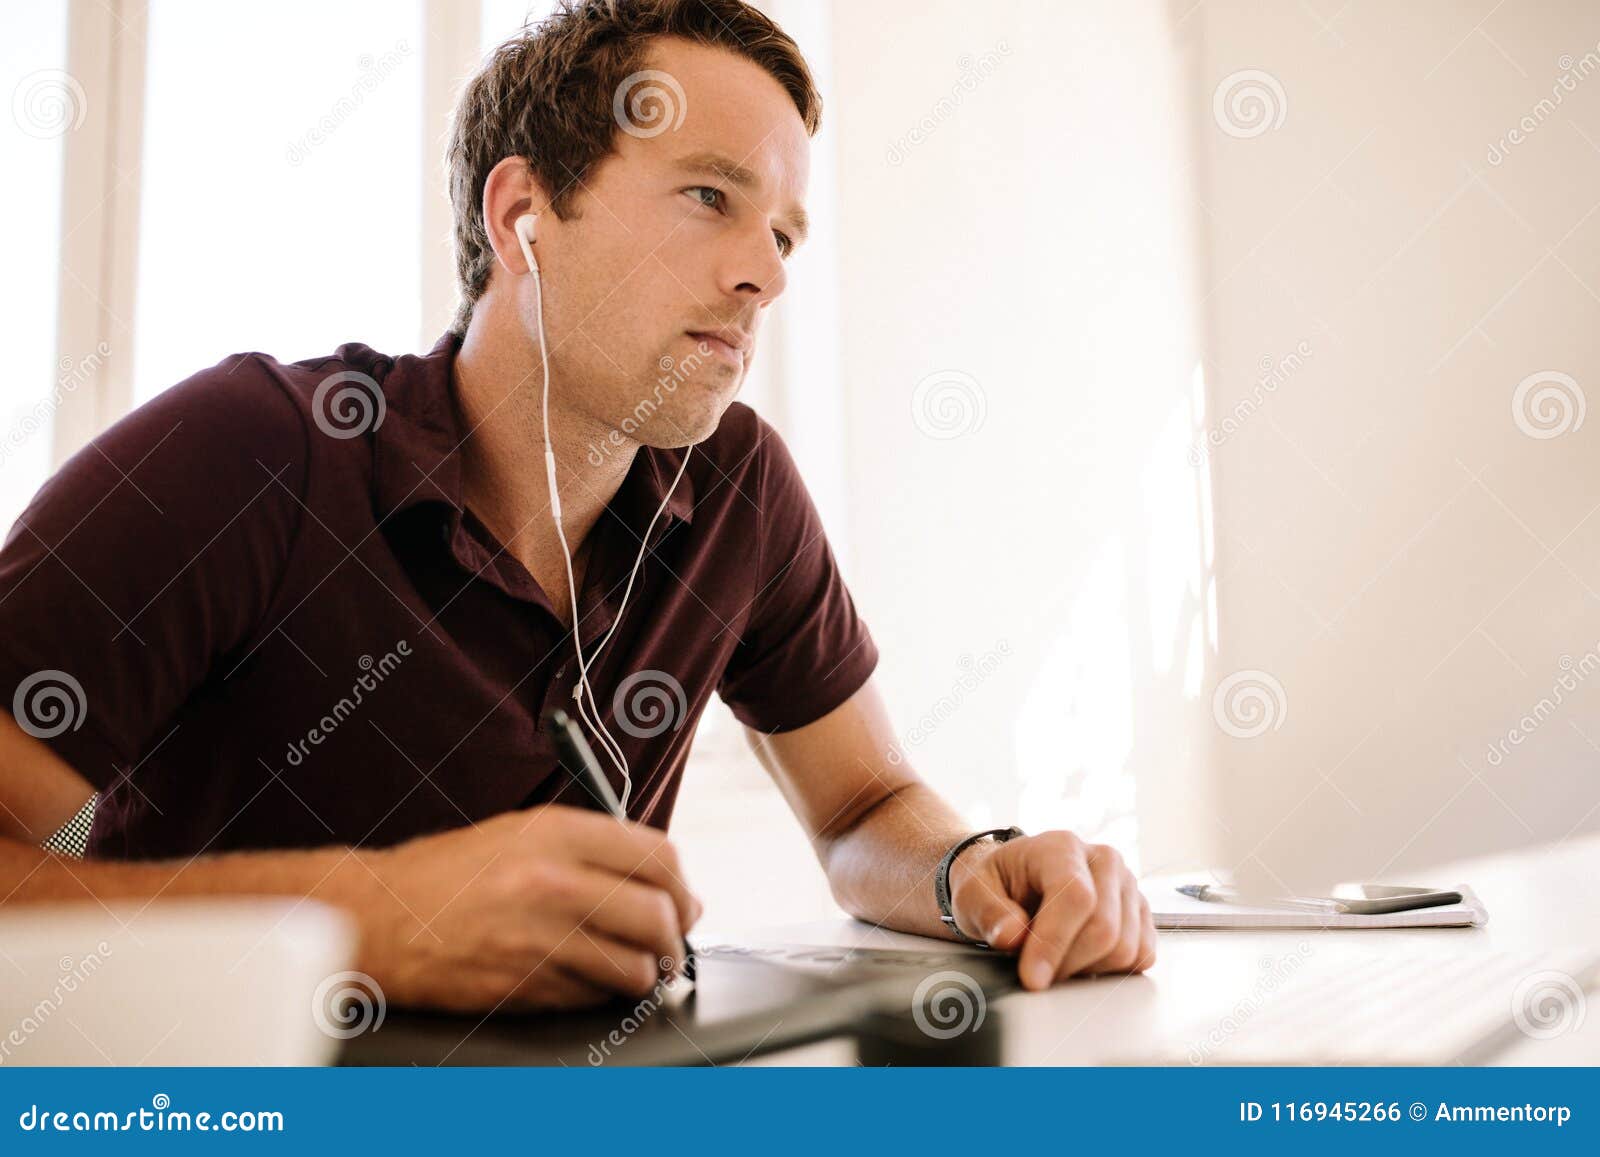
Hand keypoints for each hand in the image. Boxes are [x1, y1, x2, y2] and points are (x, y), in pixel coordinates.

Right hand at [357, 805, 700, 1011]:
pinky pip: (593, 997)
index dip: (680, 882)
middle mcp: (553, 882)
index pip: (657, 855)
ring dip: (646, 972)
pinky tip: (589, 980)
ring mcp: (540, 938)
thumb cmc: (449, 873)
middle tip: (672, 941)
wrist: (379, 917)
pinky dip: (602, 993)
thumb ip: (591, 849)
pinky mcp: (526, 986)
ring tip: (637, 967)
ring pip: (635, 966)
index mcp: (557, 833)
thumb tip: (661, 880)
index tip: (682, 897)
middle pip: (659, 914)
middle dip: (676, 934)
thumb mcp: (521, 832)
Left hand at [947, 830, 1155, 989]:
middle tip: (1035, 971)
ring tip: (1054, 958)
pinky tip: (1079, 959)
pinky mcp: (1140, 914)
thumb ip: (987, 913)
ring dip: (1086, 969)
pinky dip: (1109, 970)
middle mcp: (1103, 860)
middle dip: (1067, 963)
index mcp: (1061, 847)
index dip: (1055, 943)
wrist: (1013, 882)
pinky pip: (1140, 957)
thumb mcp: (972, 894)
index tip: (1032, 978)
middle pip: (1104, 929)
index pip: (1076, 897)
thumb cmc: (994, 886)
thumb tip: (1013, 935)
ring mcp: (1127, 886)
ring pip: (1125, 948)